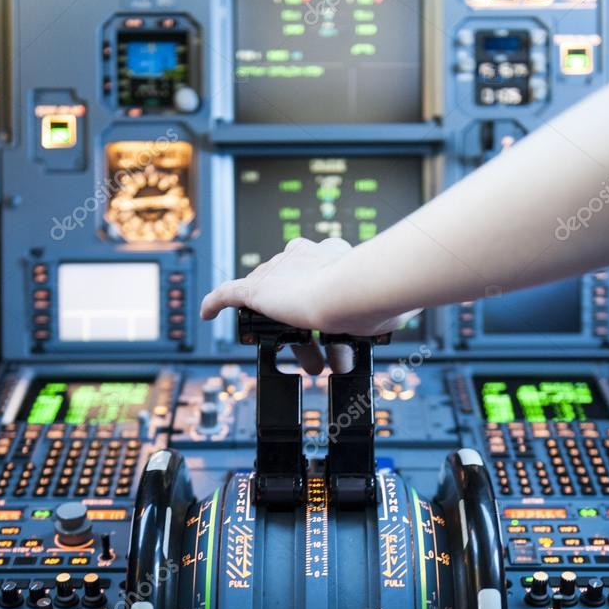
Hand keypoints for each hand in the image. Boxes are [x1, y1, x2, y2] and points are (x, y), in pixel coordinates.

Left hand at [200, 237, 418, 372]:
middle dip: (303, 321)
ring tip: (295, 354)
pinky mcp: (258, 289)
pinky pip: (229, 293)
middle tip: (316, 352)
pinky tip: (207, 312)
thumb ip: (389, 308)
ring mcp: (279, 271)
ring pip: (272, 301)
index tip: (327, 318)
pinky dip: (216, 302)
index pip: (317, 274)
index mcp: (333, 253)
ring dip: (281, 328)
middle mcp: (303, 255)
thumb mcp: (388, 304)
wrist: (357, 290)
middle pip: (293, 290)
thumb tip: (401, 315)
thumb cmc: (378, 296)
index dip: (320, 299)